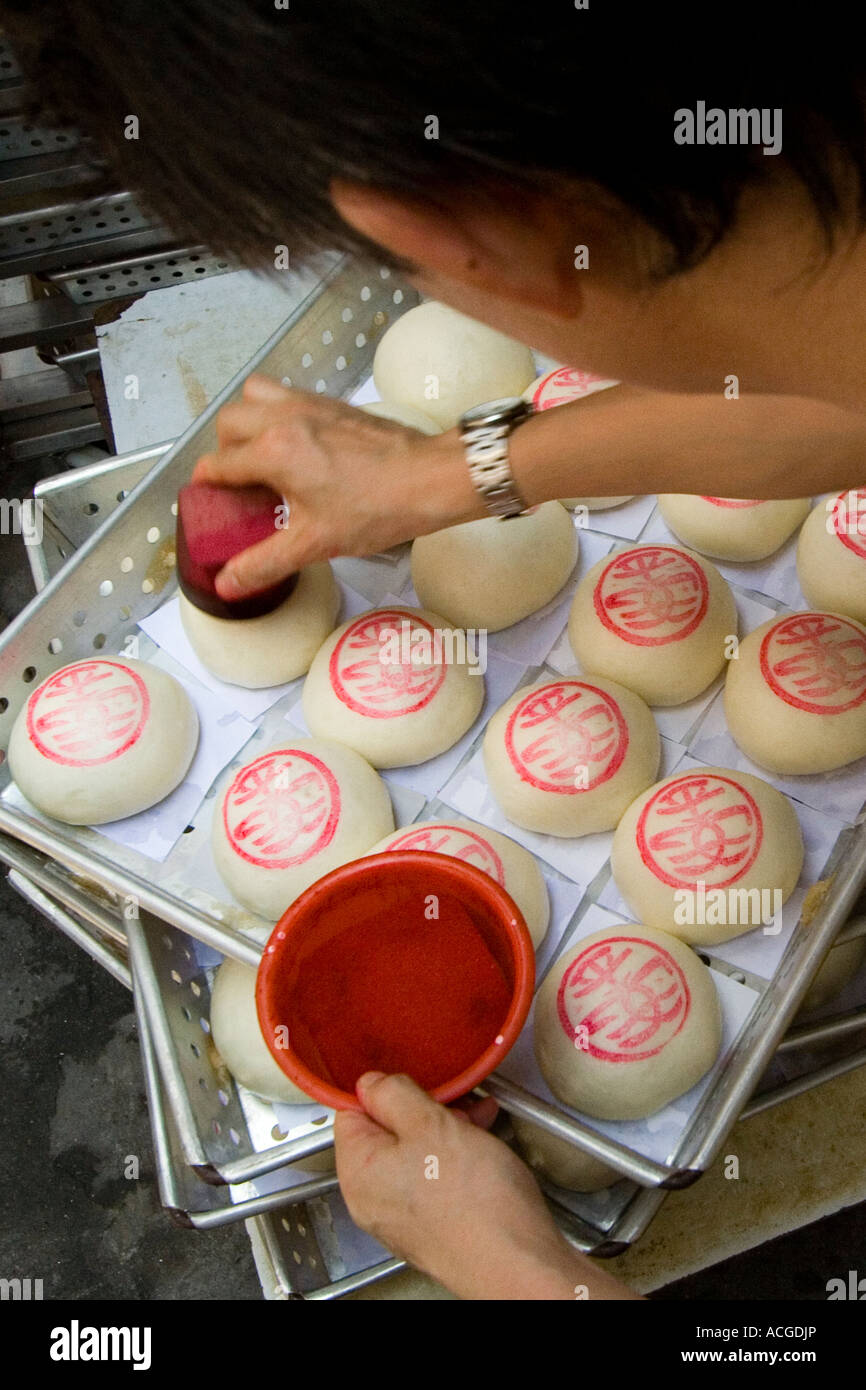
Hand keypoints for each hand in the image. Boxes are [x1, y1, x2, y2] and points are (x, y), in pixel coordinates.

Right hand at [191, 375, 482, 599]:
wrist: (429, 479)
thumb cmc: (377, 508)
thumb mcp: (314, 544)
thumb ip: (264, 562)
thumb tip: (227, 584)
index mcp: (273, 451)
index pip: (217, 463)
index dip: (207, 487)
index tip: (211, 503)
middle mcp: (284, 418)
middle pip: (229, 422)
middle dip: (223, 450)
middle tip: (240, 484)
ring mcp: (310, 405)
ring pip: (256, 396)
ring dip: (248, 422)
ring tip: (263, 457)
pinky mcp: (333, 404)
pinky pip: (287, 396)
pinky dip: (277, 414)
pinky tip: (297, 447)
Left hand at [334, 1072, 638, 1300]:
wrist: (517, 1261)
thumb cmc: (475, 1202)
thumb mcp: (430, 1123)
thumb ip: (393, 1095)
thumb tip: (370, 1083)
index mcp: (359, 1172)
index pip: (351, 1112)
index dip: (384, 1091)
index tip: (412, 1083)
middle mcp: (372, 1199)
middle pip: (385, 1133)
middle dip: (422, 1110)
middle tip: (453, 1104)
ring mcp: (401, 1215)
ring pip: (414, 1153)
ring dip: (444, 1129)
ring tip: (477, 1121)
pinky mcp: (431, 1225)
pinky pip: (433, 1177)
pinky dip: (455, 1156)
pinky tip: (482, 1146)